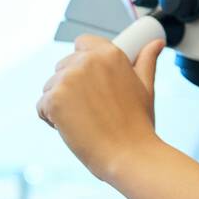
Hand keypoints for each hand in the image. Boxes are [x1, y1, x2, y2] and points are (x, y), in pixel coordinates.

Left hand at [36, 34, 166, 183]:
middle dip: (71, 86)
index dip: (83, 62)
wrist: (130, 155)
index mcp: (110, 54)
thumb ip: (146, 61)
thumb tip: (155, 43)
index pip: (82, 43)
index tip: (92, 81)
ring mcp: (68, 80)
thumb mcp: (146, 87)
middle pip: (63, 66)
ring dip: (61, 103)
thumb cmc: (138, 125)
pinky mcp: (53, 100)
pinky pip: (42, 106)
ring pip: (50, 87)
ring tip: (85, 120)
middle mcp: (87, 61)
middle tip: (94, 108)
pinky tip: (73, 128)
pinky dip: (52, 120)